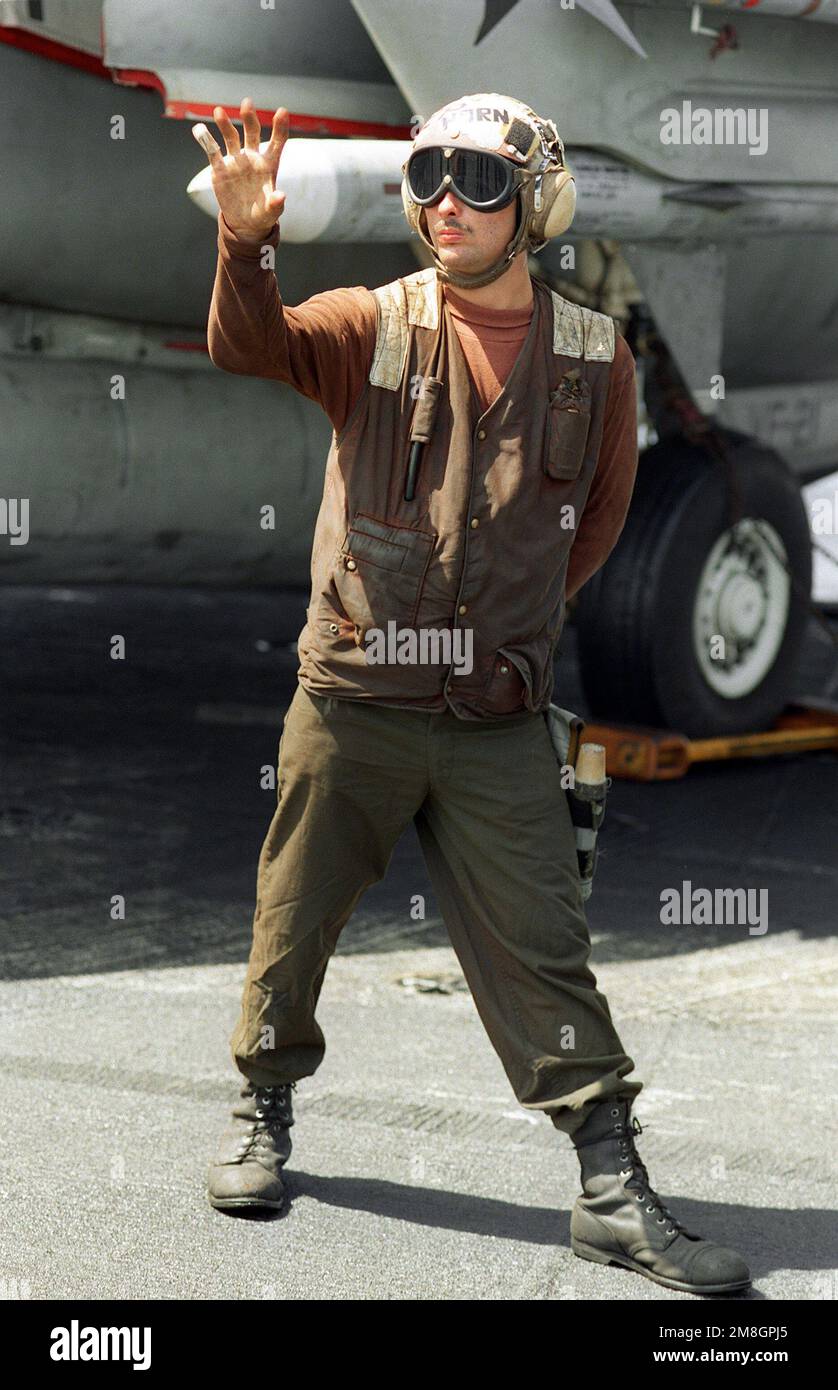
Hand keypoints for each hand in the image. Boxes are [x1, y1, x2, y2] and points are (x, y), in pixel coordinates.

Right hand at [192, 98, 288, 242]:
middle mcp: (252, 157)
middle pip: (252, 133)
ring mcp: (235, 161)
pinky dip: (205, 140)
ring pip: (231, 137)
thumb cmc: (262, 214)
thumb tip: (281, 196)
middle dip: (249, 118)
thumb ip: (276, 204)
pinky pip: (212, 151)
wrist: (244, 222)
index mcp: (269, 164)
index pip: (277, 142)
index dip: (280, 127)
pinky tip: (199, 129)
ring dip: (225, 124)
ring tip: (218, 112)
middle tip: (246, 103)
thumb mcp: (271, 212)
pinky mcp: (220, 168)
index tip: (282, 111)